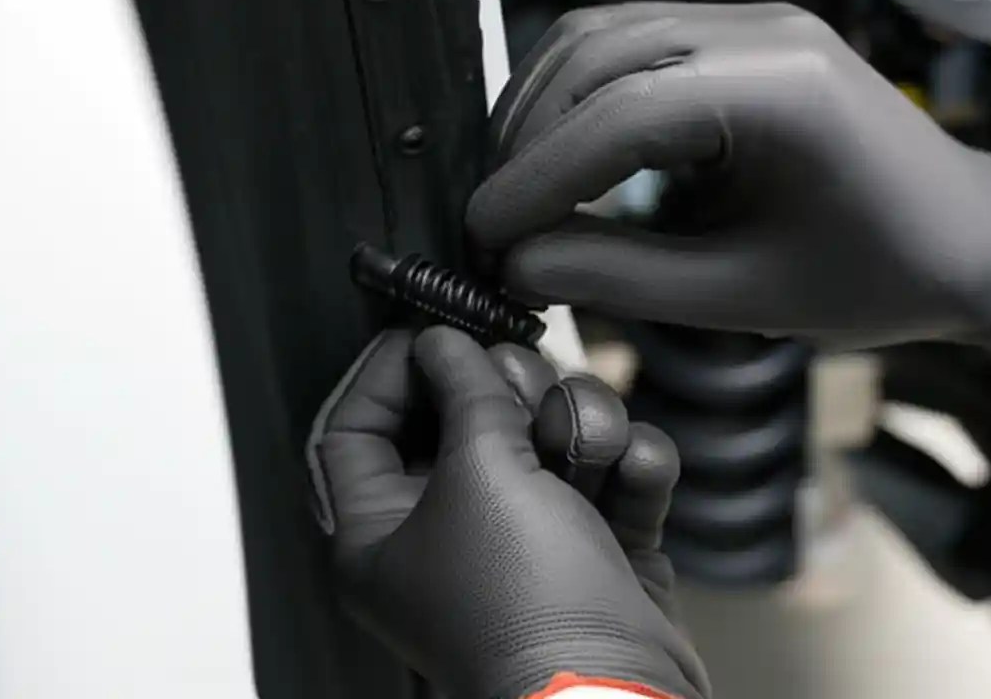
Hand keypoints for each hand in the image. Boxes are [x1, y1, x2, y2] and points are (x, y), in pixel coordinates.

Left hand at [306, 326, 709, 697]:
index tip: (430, 328)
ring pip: (547, 436)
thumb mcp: (479, 473)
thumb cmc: (523, 602)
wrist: (615, 693)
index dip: (387, 372)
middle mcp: (447, 535)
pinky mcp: (598, 549)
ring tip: (589, 449)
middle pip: (464, 420)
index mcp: (379, 532)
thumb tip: (441, 342)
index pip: (354, 430)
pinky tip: (636, 475)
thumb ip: (463, 391)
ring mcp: (528, 541)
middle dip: (504, 390)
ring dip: (580, 426)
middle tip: (522, 388)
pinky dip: (629, 468)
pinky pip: (610, 475)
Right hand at [468, 2, 990, 375]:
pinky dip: (582, 102)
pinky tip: (565, 161)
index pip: (618, 111)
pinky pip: (634, 48)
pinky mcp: (744, 39)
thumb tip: (518, 265)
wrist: (972, 241)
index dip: (535, 174)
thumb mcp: (746, 295)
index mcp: (781, 91)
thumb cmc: (883, 275)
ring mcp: (753, 24)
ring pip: (602, 38)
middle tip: (493, 223)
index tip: (484, 234)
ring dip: (544, 111)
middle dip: (527, 138)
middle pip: (594, 53)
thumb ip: (621, 277)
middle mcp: (762, 32)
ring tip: (517, 195)